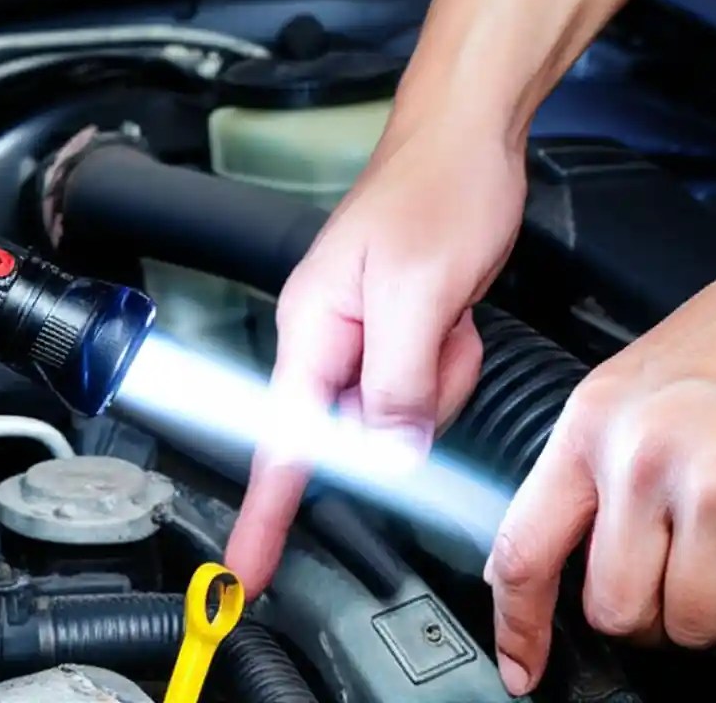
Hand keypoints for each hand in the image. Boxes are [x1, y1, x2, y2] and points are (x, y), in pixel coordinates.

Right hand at [224, 117, 526, 599]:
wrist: (469, 142)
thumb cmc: (433, 189)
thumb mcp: (419, 290)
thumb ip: (397, 382)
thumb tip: (387, 455)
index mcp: (311, 329)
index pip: (279, 445)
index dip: (263, 516)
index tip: (246, 573)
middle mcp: (330, 341)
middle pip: (362, 434)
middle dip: (412, 401)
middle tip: (438, 330)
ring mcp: (367, 341)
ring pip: (405, 417)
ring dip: (441, 374)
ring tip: (447, 310)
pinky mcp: (400, 338)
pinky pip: (429, 389)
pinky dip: (452, 360)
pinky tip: (455, 312)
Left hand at [485, 152, 715, 694]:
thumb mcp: (631, 388)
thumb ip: (592, 470)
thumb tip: (564, 557)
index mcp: (590, 425)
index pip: (523, 549)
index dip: (517, 625)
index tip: (520, 665)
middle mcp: (641, 456)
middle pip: (613, 608)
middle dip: (644, 615)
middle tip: (672, 584)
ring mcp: (714, 486)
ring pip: (691, 621)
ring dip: (715, 605)